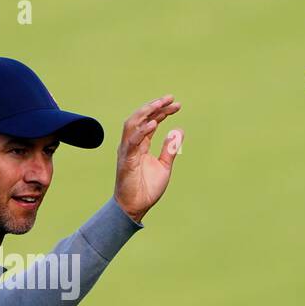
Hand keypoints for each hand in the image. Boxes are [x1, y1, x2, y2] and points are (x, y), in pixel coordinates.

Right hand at [113, 94, 182, 222]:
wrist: (135, 207)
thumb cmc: (147, 188)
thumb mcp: (164, 166)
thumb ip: (170, 149)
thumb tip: (178, 130)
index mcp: (140, 144)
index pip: (150, 121)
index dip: (162, 111)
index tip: (177, 104)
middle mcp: (132, 144)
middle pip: (140, 118)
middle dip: (154, 106)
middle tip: (170, 98)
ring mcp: (127, 151)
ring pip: (132, 124)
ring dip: (145, 113)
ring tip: (159, 104)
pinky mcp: (126, 160)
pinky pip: (132, 142)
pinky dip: (141, 132)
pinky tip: (153, 124)